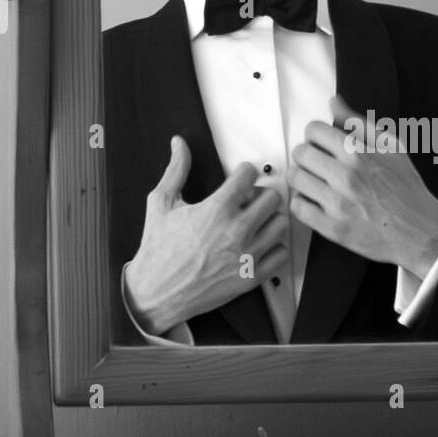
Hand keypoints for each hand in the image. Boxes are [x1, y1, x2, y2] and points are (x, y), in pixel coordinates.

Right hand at [124, 136, 289, 333]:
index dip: (244, 172)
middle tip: (247, 200)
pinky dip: (273, 247)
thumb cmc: (158, 249)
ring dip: (269, 219)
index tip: (239, 178)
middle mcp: (237, 231)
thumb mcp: (161, 203)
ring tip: (253, 222)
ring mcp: (247, 255)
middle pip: (273, 197)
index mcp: (216, 209)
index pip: (250, 174)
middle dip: (260, 194)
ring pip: (281, 224)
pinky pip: (281, 254)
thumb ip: (176, 170)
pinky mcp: (252, 277)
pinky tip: (256, 245)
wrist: (156, 293)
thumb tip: (179, 143)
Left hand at [288, 95, 437, 276]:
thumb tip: (334, 103)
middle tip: (317, 161)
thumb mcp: (392, 147)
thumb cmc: (407, 189)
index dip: (316, 133)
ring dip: (302, 176)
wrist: (420, 231)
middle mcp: (346, 177)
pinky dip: (303, 202)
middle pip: (300, 152)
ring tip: (316, 180)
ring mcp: (338, 204)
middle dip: (307, 153)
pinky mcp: (332, 228)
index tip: (321, 141)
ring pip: (295, 178)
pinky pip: (298, 207)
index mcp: (359, 154)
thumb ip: (358, 123)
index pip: (314, 130)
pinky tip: (316, 200)